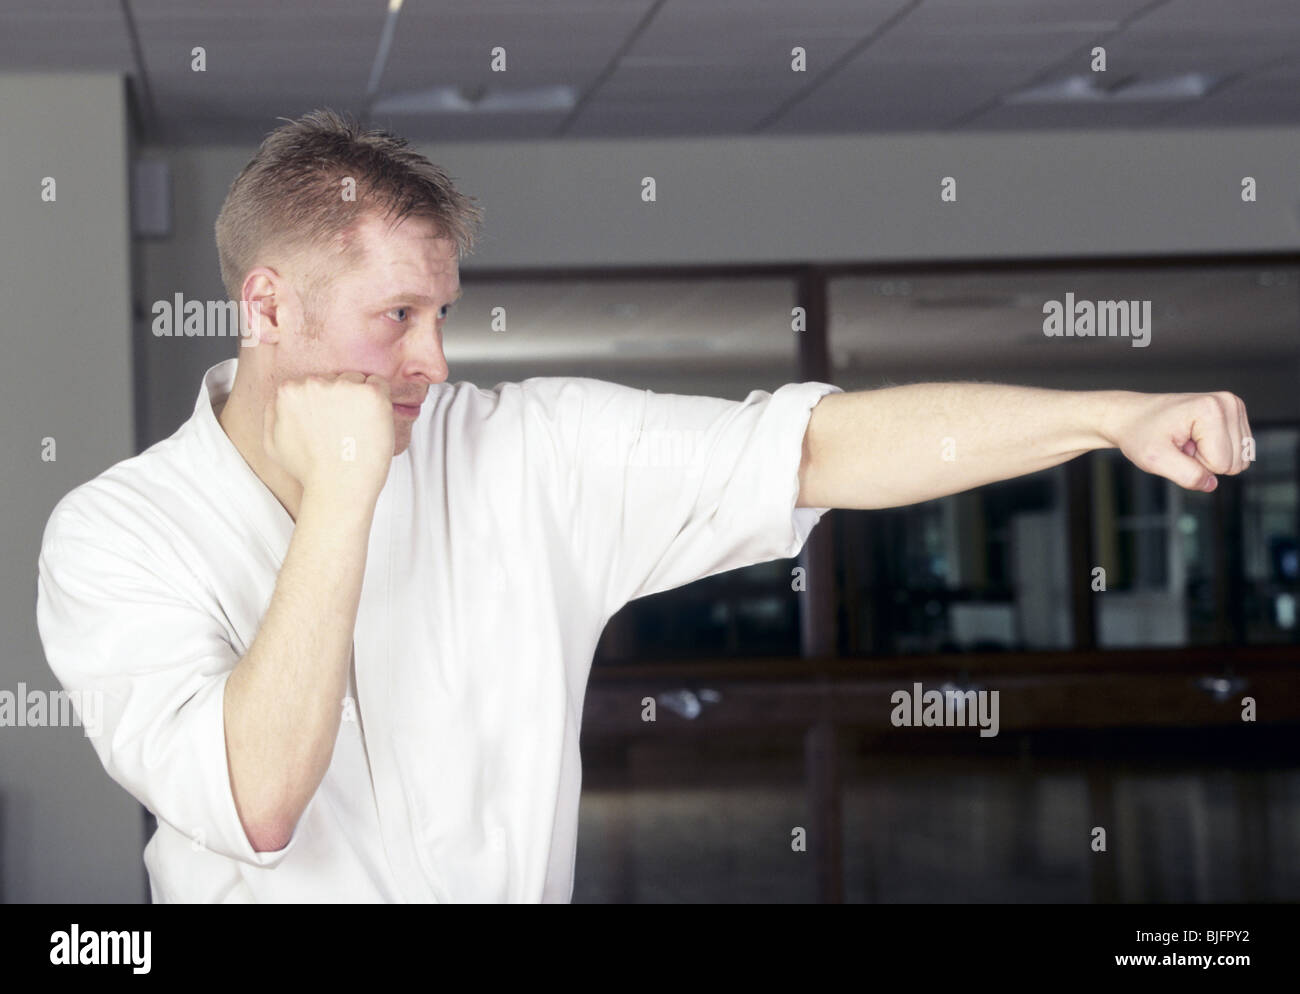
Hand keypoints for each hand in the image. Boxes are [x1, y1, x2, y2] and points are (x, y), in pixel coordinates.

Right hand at [263, 372, 395, 504]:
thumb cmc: (310, 471)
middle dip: (342, 400)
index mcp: (289, 391)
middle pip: (336, 379)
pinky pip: (379, 384)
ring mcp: (343, 386)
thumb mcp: (273, 444)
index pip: (314, 382)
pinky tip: (372, 423)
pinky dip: (381, 401)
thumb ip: (271, 414)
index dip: (325, 405)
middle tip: (344, 430)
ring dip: (361, 400)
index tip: (328, 424)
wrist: (338, 488)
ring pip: (358, 381)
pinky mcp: (370, 394)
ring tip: (357, 430)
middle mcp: (313, 383)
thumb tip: (278, 398)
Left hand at [1106, 391, 1252, 491]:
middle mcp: (1228, 404)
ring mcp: (1234, 407)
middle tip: (1180, 445)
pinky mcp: (1235, 415)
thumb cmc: (1140, 434)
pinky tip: (1195, 439)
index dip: (1195, 464)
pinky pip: (1238, 453)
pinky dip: (1214, 452)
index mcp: (1211, 410)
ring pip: (1239, 459)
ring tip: (1186, 441)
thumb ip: (1185, 475)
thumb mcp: (1154, 460)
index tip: (1176, 447)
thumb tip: (1211, 484)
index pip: (1221, 464)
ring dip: (1209, 457)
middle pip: (1235, 462)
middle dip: (1204, 461)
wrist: (1133, 417)